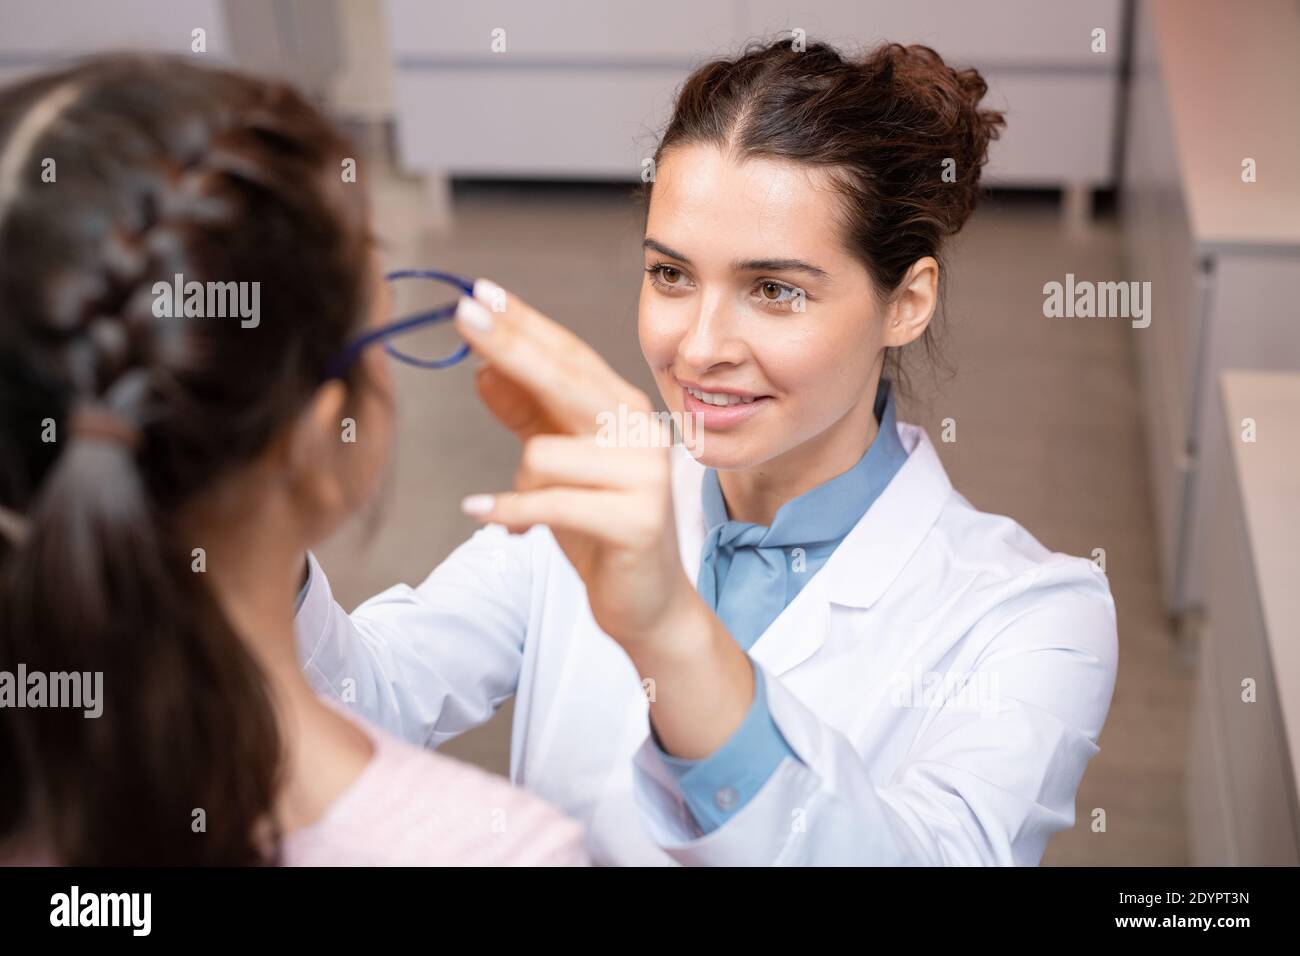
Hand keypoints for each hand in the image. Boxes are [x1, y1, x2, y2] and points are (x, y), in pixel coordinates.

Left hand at [452, 280, 696, 651]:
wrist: (649, 603)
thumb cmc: (601, 528)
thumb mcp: (556, 467)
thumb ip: (527, 416)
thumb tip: (483, 369)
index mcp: (623, 410)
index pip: (567, 356)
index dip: (523, 325)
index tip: (478, 294)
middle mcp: (640, 432)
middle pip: (564, 379)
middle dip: (510, 345)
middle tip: (463, 312)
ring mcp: (644, 474)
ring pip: (545, 453)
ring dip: (521, 487)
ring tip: (531, 514)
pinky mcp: (638, 520)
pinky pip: (550, 503)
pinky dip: (510, 512)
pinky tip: (481, 511)